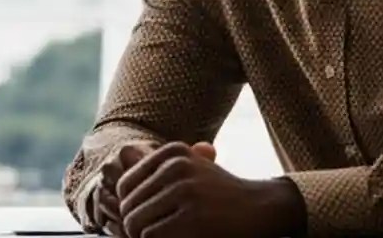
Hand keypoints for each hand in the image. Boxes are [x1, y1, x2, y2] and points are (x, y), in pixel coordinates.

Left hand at [93, 141, 212, 235]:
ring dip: (145, 237)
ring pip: (137, 222)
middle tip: (149, 234)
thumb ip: (159, 166)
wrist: (260, 207)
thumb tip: (122, 157)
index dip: (128, 207)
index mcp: (172, 152)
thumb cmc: (220, 191)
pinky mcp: (192, 218)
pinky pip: (153, 236)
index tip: (143, 219)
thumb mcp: (191, 167)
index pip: (125, 184)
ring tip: (162, 237)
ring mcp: (184, 191)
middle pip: (128, 205)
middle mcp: (176, 167)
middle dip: (135, 226)